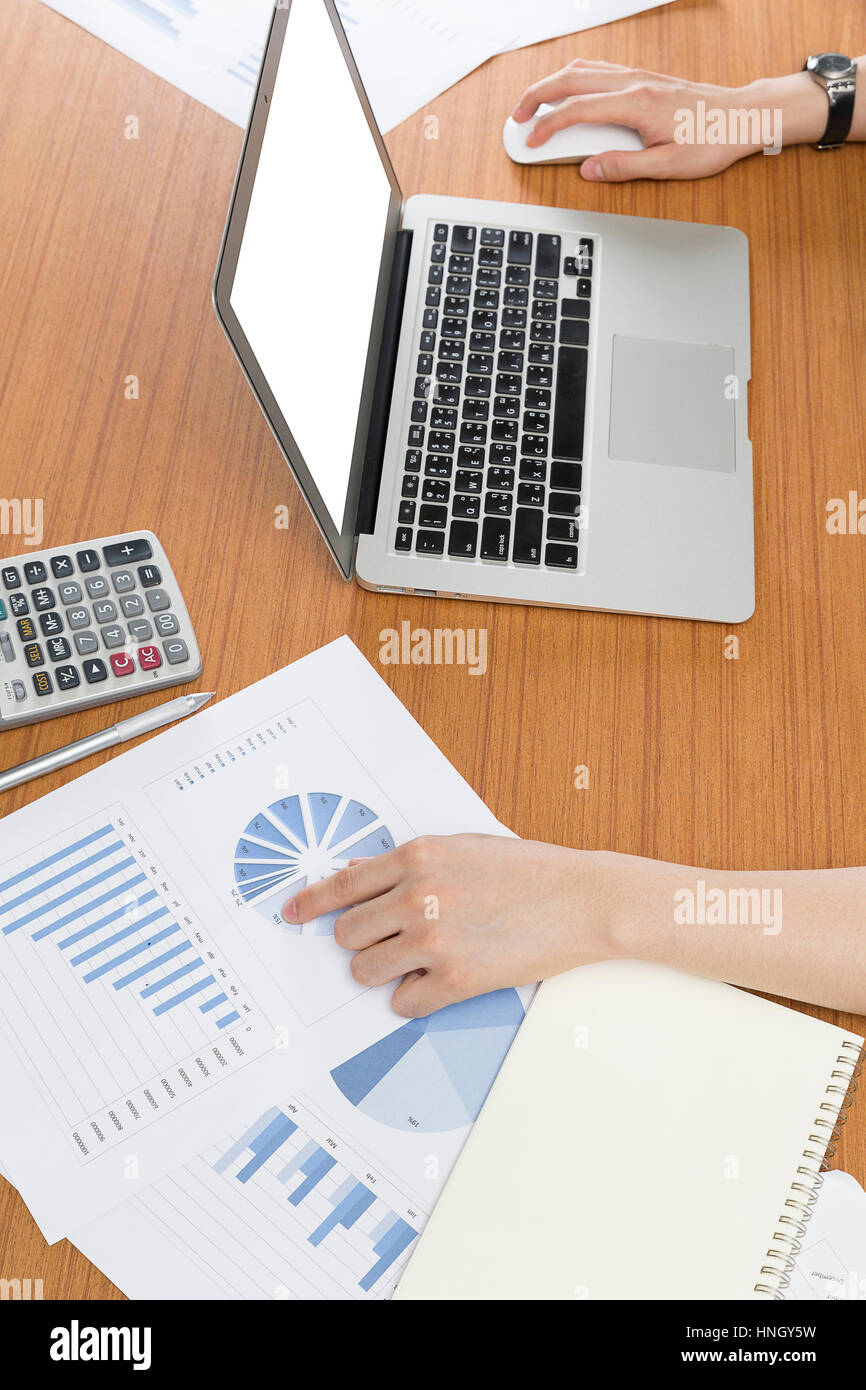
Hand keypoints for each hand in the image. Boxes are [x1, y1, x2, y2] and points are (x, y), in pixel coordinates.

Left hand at [282, 835, 618, 1017]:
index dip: (310, 904)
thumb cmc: (526, 871)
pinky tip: (439, 981)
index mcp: (418, 856)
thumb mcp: (461, 848)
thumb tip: (357, 875)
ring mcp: (435, 939)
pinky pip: (403, 1002)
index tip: (291, 915)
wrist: (581, 899)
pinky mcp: (457, 980)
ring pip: (366, 971)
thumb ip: (409, 863)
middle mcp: (419, 895)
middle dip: (361, 942)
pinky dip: (414, 997)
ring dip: (383, 971)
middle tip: (390, 941)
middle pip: (348, 935)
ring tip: (417, 961)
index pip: (342, 885)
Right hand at [511, 60, 827, 181]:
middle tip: (517, 118)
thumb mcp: (668, 165)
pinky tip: (567, 92)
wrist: (741, 117)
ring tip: (535, 105)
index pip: (577, 110)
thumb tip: (589, 169)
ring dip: (553, 84)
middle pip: (571, 79)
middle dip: (537, 96)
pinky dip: (573, 78)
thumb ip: (624, 167)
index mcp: (636, 103)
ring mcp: (638, 76)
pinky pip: (598, 70)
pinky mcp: (642, 78)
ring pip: (583, 69)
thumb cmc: (712, 141)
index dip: (548, 127)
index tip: (531, 142)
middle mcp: (634, 82)